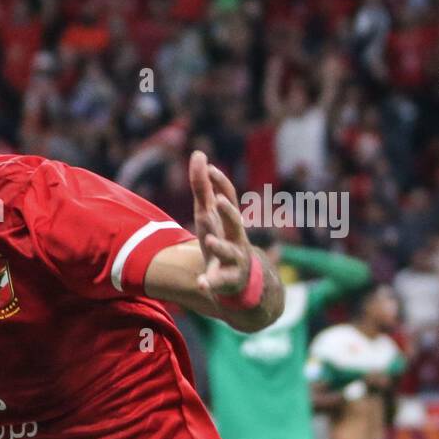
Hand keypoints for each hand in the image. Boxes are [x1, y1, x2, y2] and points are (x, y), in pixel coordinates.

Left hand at [188, 149, 253, 299]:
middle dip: (229, 212)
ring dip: (219, 246)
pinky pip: (217, 282)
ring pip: (228, 252)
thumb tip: (198, 155)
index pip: (229, 199)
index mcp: (229, 221)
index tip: (210, 168)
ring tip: (211, 240)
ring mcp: (233, 260)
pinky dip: (209, 283)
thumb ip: (203, 188)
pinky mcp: (225, 281)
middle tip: (219, 202)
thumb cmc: (222, 239)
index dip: (220, 184)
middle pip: (235, 223)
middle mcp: (235, 238)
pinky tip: (202, 283)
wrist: (239, 280)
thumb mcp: (210, 215)